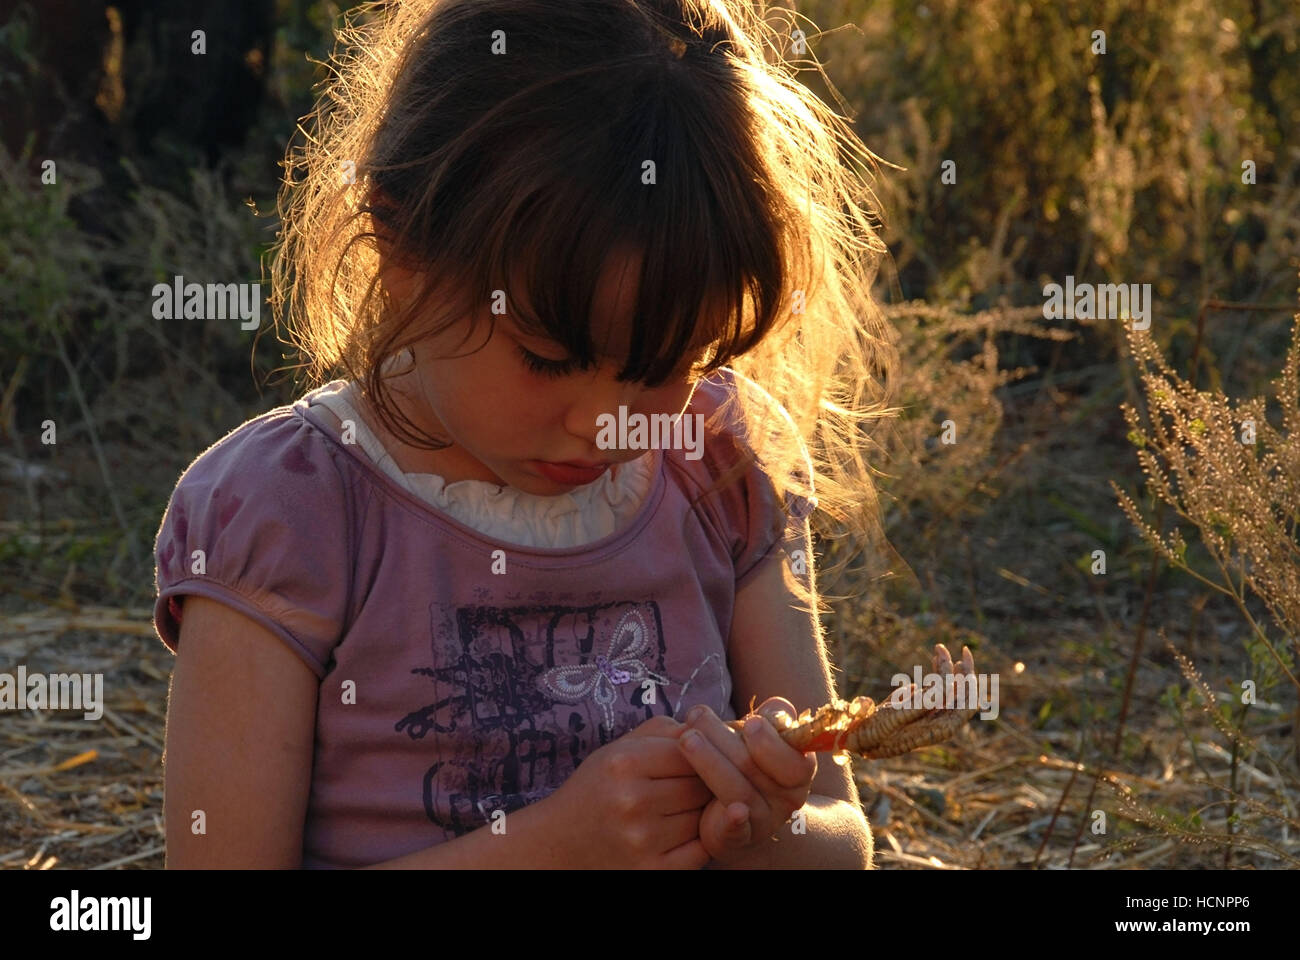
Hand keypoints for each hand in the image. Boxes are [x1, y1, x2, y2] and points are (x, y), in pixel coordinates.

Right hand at [547, 714, 713, 868]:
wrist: (560, 841)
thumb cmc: (598, 787)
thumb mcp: (619, 748)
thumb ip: (663, 731)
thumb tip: (710, 725)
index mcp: (624, 763)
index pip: (691, 751)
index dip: (699, 755)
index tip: (696, 760)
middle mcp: (632, 801)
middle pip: (700, 786)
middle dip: (704, 784)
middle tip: (694, 786)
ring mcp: (641, 840)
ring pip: (702, 819)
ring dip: (701, 814)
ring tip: (684, 809)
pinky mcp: (650, 870)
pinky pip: (700, 851)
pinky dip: (698, 842)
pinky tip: (683, 833)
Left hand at [674, 698, 816, 865]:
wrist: (737, 816)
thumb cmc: (748, 763)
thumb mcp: (762, 739)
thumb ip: (771, 721)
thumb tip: (776, 708)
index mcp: (797, 770)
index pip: (793, 759)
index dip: (771, 742)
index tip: (749, 723)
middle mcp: (787, 798)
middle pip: (755, 767)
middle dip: (722, 738)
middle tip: (696, 715)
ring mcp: (764, 820)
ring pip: (739, 792)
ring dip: (710, 762)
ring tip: (686, 739)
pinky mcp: (738, 839)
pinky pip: (736, 831)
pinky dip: (734, 821)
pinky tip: (732, 811)